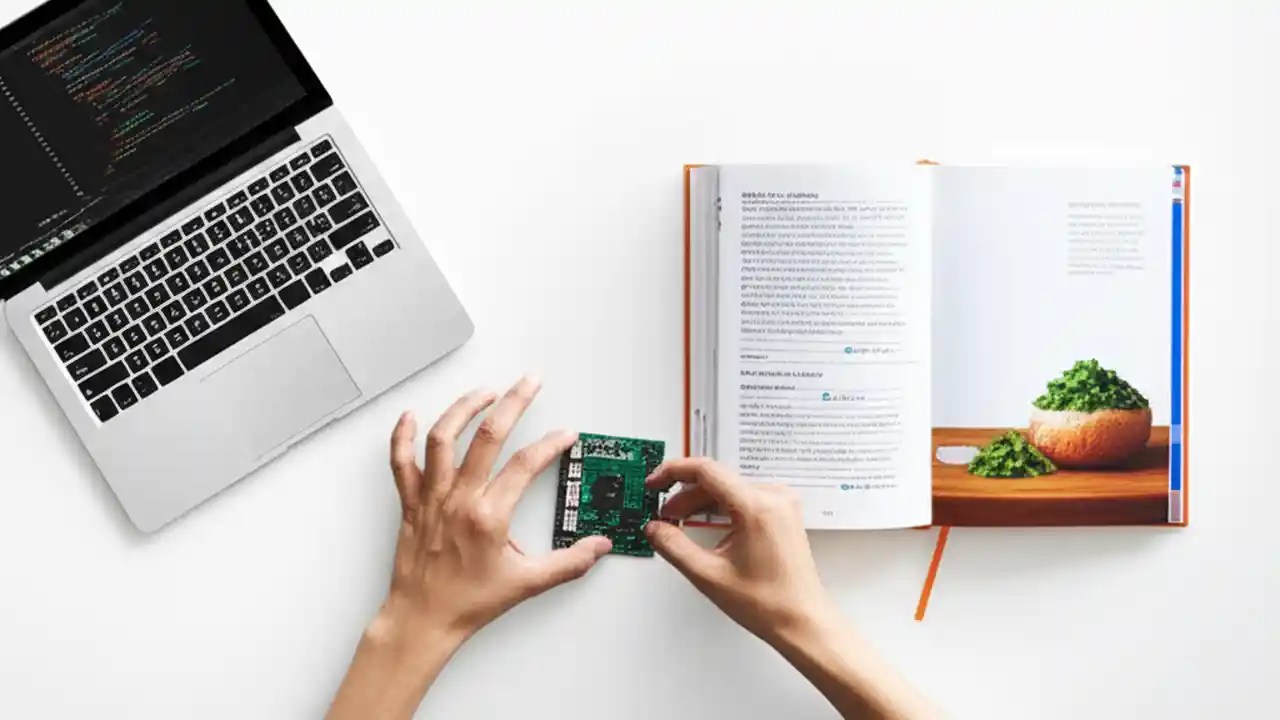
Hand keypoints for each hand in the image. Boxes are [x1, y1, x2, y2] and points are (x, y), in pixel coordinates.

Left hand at [382, 377, 611, 638]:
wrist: (423, 619)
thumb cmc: (467, 603)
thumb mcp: (527, 584)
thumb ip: (568, 563)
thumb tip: (597, 548)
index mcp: (489, 516)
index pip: (526, 464)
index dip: (551, 444)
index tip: (563, 435)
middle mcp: (459, 499)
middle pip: (488, 436)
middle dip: (513, 402)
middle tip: (529, 383)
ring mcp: (432, 497)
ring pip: (443, 438)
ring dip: (464, 408)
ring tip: (484, 392)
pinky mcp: (411, 502)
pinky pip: (401, 462)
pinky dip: (402, 436)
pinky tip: (410, 417)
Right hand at [643, 458, 834, 642]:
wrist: (802, 621)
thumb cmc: (769, 604)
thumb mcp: (708, 575)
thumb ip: (673, 546)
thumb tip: (654, 528)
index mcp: (757, 507)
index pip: (706, 470)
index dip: (673, 472)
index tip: (655, 482)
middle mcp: (774, 498)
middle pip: (717, 480)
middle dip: (685, 495)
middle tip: (663, 514)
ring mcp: (781, 504)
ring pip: (729, 488)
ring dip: (701, 502)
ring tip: (679, 522)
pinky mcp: (782, 513)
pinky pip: (744, 498)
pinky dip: (720, 508)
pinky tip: (705, 523)